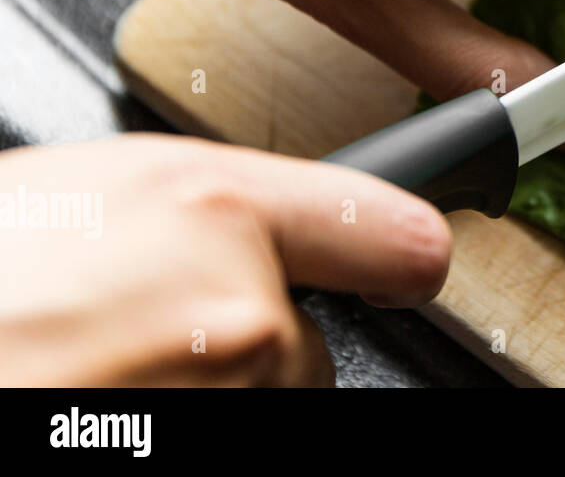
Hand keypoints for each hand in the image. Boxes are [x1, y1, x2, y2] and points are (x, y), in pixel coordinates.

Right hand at [0, 134, 450, 385]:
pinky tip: (105, 401)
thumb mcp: (78, 194)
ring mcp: (223, 391)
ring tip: (96, 373)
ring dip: (206, 395)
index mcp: (208, 208)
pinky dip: (179, 421)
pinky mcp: (204, 445)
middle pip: (307, 346)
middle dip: (251, 348)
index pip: (395, 232)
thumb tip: (260, 230)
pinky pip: (227, 429)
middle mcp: (235, 306)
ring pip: (263, 400)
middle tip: (146, 336)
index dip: (403, 254)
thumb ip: (193, 210)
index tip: (411, 266)